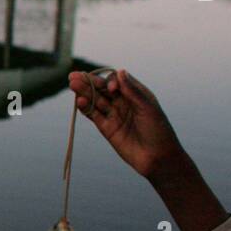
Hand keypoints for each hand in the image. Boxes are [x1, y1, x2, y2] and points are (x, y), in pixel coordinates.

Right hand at [68, 69, 184, 181]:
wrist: (158, 159)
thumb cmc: (158, 131)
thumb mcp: (147, 108)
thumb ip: (132, 91)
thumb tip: (120, 71)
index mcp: (136, 94)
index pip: (117, 81)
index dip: (110, 82)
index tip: (112, 90)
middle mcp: (123, 103)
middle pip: (103, 89)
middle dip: (89, 82)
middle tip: (73, 76)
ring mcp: (114, 115)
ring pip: (96, 101)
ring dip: (84, 92)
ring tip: (72, 84)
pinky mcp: (106, 128)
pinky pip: (94, 116)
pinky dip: (86, 108)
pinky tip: (79, 101)